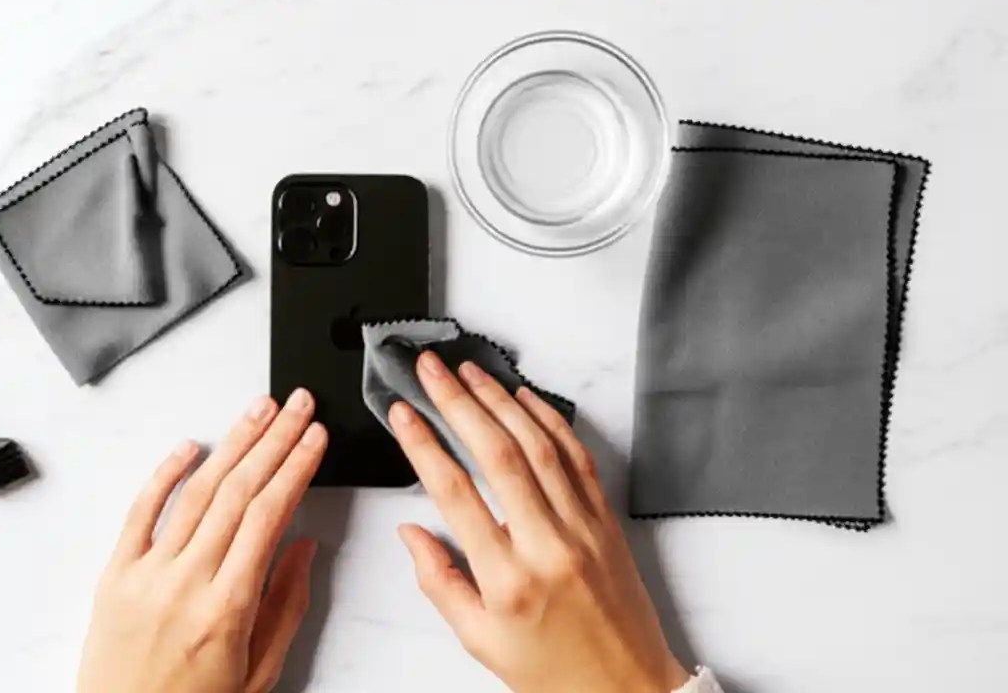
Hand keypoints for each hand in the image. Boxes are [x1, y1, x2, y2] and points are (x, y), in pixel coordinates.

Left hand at [78, 389, 325, 692]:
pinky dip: (165, 473)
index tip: (314, 438)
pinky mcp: (114, 575)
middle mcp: (185, 583)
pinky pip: (141, 511)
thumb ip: (285, 606)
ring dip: (232, 444)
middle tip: (296, 405)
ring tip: (258, 411)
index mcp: (227, 609)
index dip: (295, 468)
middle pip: (238, 492)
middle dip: (274, 440)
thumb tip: (302, 546)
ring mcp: (146, 575)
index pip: (268, 516)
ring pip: (196, 492)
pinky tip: (191, 446)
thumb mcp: (259, 672)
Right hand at [390, 353, 688, 692]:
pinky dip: (550, 421)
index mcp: (508, 579)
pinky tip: (525, 398)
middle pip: (496, 453)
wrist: (628, 689)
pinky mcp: (606, 521)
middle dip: (458, 402)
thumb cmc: (554, 673)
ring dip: (500, 400)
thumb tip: (409, 533)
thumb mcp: (479, 640)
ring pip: (539, 445)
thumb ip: (439, 582)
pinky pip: (578, 458)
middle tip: (431, 370)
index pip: (455, 493)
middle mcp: (547, 544)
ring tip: (469, 371)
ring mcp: (583, 527)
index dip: (423, 444)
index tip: (403, 413)